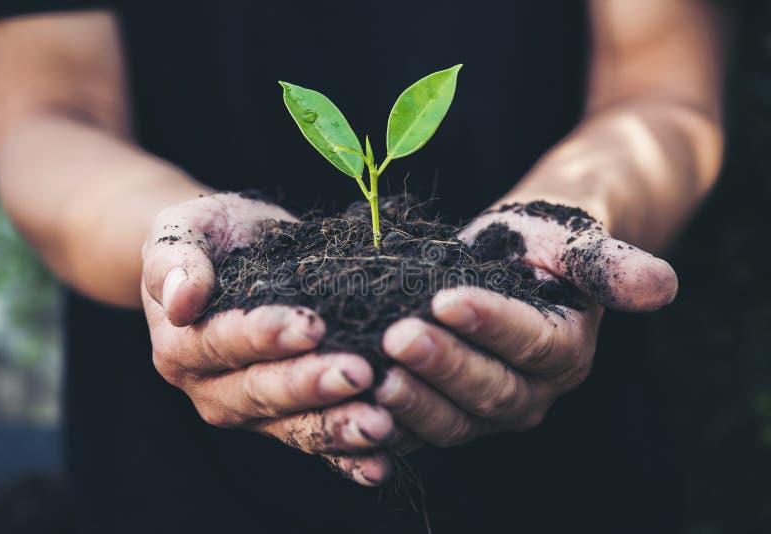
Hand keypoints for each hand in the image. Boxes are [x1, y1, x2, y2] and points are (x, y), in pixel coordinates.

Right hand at [141, 192, 396, 484]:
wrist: (230, 254)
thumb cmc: (210, 236)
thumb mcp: (184, 229)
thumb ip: (175, 259)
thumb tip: (181, 300)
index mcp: (182, 344)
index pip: (223, 343)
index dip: (265, 337)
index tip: (311, 325)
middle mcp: (212, 388)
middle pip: (261, 391)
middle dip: (310, 385)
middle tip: (358, 373)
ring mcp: (251, 410)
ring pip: (292, 425)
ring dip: (336, 428)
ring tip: (379, 425)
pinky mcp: (285, 420)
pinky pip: (314, 444)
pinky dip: (346, 458)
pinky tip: (380, 464)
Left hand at [376, 202, 677, 445]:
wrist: (510, 261)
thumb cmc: (543, 247)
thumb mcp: (576, 245)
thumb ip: (611, 266)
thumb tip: (663, 286)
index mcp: (566, 353)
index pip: (532, 344)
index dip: (491, 325)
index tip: (448, 299)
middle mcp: (529, 390)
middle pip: (489, 391)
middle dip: (443, 366)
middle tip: (397, 337)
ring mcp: (483, 407)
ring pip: (452, 420)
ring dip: (412, 402)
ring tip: (373, 376)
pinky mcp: (444, 410)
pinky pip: (417, 428)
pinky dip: (388, 423)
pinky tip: (356, 404)